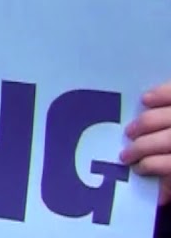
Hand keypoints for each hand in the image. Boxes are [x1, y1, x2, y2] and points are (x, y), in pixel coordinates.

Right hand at [121, 81, 170, 203]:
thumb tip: (160, 200)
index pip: (163, 165)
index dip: (148, 168)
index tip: (138, 170)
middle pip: (157, 142)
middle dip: (138, 149)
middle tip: (126, 154)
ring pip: (157, 119)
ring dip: (141, 125)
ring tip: (131, 131)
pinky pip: (169, 92)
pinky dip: (157, 95)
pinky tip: (144, 101)